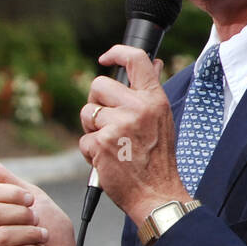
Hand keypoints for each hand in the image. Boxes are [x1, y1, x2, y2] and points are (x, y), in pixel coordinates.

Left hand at [81, 46, 189, 227]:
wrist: (157, 193)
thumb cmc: (159, 159)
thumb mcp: (162, 119)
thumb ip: (150, 92)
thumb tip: (152, 64)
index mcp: (154, 100)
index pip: (136, 59)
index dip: (117, 53)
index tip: (106, 58)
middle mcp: (137, 108)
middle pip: (98, 85)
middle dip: (97, 103)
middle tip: (109, 121)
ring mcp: (118, 125)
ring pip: (87, 112)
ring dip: (92, 129)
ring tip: (112, 144)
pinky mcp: (100, 143)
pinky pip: (83, 139)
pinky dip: (91, 152)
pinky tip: (108, 160)